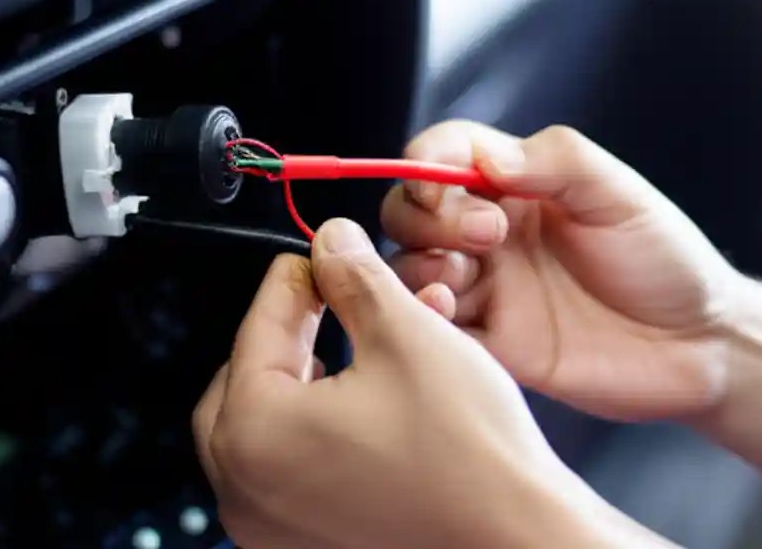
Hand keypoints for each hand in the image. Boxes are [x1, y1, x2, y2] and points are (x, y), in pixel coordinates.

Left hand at [193, 219, 646, 548]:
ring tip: (342, 353)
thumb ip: (354, 277)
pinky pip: (286, 479)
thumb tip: (330, 243)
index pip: (255, 332)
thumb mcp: (407, 335)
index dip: (291, 282)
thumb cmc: (469, 458)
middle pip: (241, 385)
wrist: (519, 538)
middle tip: (322, 303)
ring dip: (295, 386)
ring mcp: (272, 532)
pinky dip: (309, 437)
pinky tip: (356, 412)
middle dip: (282, 337)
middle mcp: (248, 492)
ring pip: (261, 435)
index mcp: (255, 433)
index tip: (316, 258)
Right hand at [382, 122, 739, 420]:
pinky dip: (423, 318)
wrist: (700, 346)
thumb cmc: (665, 258)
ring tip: (461, 277)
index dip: (425, 162)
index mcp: (518, 186)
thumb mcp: (618, 193)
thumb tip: (484, 159)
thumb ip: (553, 162)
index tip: (434, 180)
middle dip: (428, 217)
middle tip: (489, 235)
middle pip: (411, 211)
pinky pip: (433, 330)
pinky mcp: (491, 344)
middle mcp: (492, 233)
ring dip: (420, 265)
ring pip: (412, 268)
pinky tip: (446, 313)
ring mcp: (488, 289)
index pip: (444, 154)